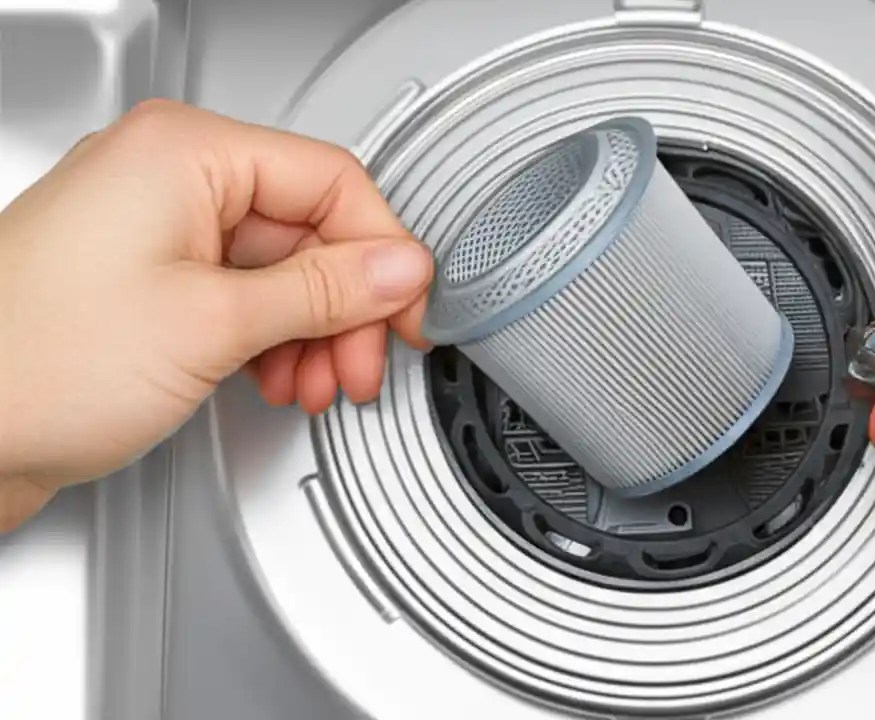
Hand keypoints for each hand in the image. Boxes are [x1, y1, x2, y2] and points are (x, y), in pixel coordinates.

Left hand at [0, 100, 431, 531]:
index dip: (382, 252)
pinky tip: (278, 378)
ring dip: (313, 332)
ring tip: (317, 385)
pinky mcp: (146, 281)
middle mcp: (169, 177)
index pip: (332, 180)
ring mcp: (155, 230)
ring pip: (279, 268)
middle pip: (308, 229)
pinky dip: (271, 339)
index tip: (408, 313)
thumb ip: (324, 290)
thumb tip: (400, 268)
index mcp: (185, 152)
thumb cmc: (32, 364)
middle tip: (362, 364)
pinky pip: (239, 294)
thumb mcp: (214, 323)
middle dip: (346, 307)